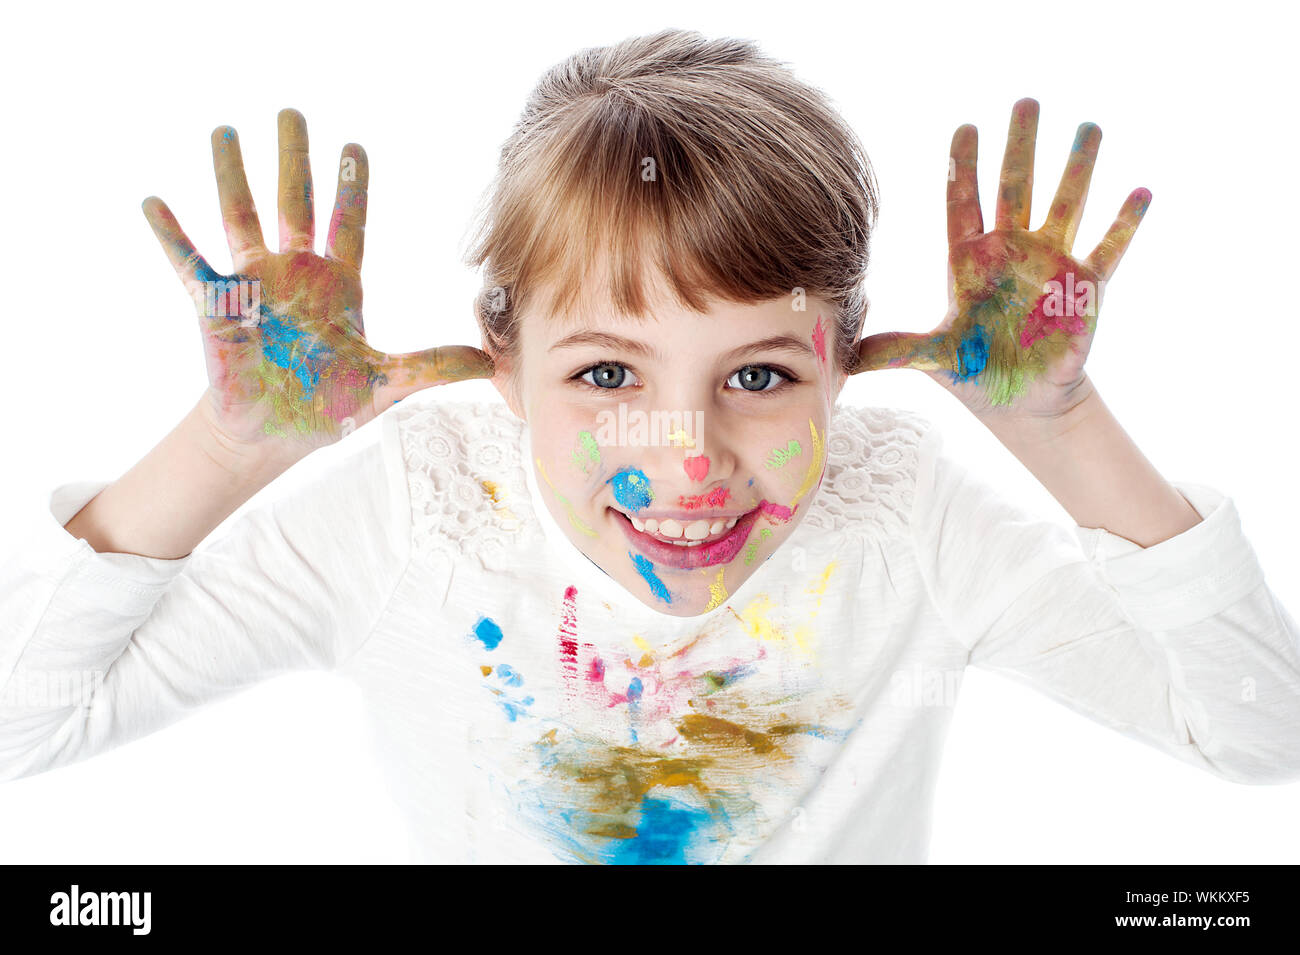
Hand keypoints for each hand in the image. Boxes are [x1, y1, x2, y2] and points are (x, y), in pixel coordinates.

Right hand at [143, 108, 492, 456]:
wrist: (276, 435)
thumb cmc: (328, 405)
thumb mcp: (387, 385)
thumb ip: (432, 368)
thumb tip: (488, 363)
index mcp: (337, 285)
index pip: (348, 224)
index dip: (351, 187)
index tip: (354, 145)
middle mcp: (295, 274)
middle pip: (296, 204)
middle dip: (294, 159)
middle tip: (291, 112)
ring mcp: (255, 285)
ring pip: (242, 218)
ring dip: (233, 176)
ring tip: (225, 131)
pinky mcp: (217, 308)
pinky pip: (190, 265)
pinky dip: (173, 236)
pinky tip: (155, 202)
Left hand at [856, 98, 1149, 422]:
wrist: (1022, 401)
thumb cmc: (975, 372)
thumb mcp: (934, 359)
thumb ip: (896, 350)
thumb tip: (844, 357)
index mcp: (971, 262)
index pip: (964, 203)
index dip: (963, 168)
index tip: (966, 127)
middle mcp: (1011, 252)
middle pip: (1015, 187)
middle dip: (1020, 146)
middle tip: (1026, 102)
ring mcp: (1050, 263)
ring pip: (1065, 204)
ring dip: (1077, 168)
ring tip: (1089, 127)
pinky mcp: (1085, 287)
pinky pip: (1108, 248)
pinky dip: (1124, 223)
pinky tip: (1140, 191)